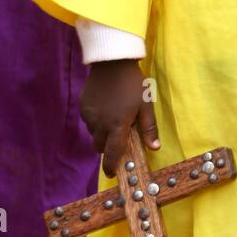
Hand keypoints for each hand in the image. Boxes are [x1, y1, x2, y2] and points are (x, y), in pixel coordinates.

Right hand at [79, 59, 160, 177]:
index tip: (112, 174)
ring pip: (94, 133)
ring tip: (113, 116)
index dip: (111, 166)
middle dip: (108, 147)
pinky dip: (96, 120)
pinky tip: (105, 107)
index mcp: (117, 126)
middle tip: (118, 136)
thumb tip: (154, 148)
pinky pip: (88, 121)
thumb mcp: (146, 105)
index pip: (112, 153)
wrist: (112, 62)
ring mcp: (89, 115)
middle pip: (100, 146)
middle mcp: (100, 124)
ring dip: (102, 132)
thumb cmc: (133, 84)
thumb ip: (149, 128)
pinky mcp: (82, 107)